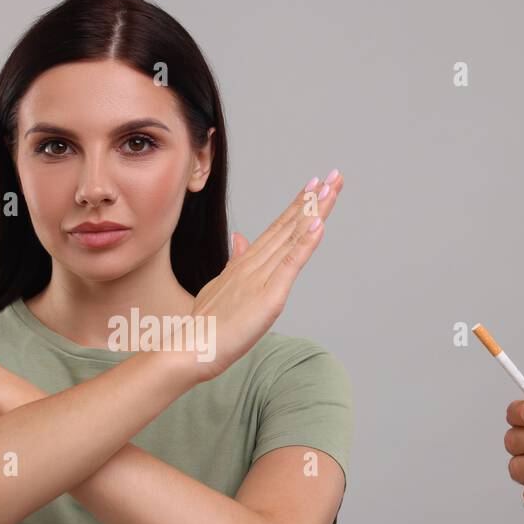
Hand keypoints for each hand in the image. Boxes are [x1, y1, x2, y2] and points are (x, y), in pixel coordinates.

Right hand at [184, 171, 343, 382]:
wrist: (189, 348)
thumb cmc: (204, 326)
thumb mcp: (220, 286)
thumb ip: (233, 262)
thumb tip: (240, 239)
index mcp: (245, 263)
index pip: (276, 228)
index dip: (297, 206)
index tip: (314, 185)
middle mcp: (254, 264)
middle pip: (288, 225)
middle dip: (313, 200)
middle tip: (334, 175)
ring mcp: (261, 277)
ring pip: (292, 237)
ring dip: (313, 211)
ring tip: (330, 187)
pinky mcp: (268, 296)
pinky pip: (290, 264)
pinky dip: (305, 243)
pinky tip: (318, 224)